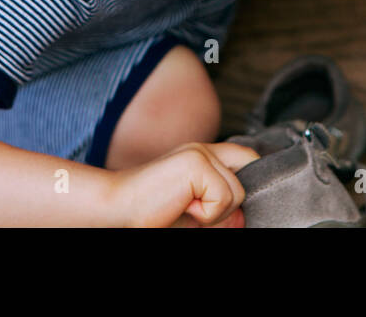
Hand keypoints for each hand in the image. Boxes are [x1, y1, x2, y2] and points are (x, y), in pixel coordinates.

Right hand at [111, 141, 260, 226]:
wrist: (116, 209)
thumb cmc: (151, 213)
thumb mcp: (195, 212)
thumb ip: (221, 208)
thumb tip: (244, 216)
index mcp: (202, 155)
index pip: (247, 158)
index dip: (249, 180)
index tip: (228, 204)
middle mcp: (203, 148)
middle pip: (248, 176)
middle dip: (229, 203)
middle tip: (194, 210)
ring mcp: (200, 152)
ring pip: (237, 192)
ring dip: (215, 212)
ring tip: (183, 207)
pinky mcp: (196, 162)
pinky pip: (224, 197)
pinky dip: (206, 213)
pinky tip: (180, 206)